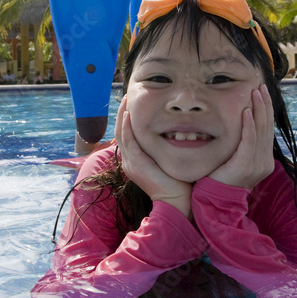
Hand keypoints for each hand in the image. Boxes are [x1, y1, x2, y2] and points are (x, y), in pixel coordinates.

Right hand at [115, 96, 192, 217]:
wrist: (176, 200)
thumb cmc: (176, 181)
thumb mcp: (166, 160)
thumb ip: (163, 147)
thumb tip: (172, 131)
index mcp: (134, 160)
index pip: (126, 135)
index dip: (126, 119)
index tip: (131, 105)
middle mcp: (128, 161)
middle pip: (120, 132)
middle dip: (121, 113)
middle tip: (127, 97)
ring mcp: (130, 163)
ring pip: (121, 134)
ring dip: (122, 116)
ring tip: (126, 100)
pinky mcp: (136, 164)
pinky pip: (128, 141)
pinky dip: (126, 127)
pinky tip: (128, 115)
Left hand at [208, 83, 274, 189]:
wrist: (216, 200)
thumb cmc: (222, 178)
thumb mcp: (237, 160)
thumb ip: (243, 146)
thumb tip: (243, 125)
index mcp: (264, 160)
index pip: (268, 130)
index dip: (266, 110)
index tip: (262, 93)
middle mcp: (264, 162)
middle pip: (266, 127)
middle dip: (264, 105)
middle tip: (260, 87)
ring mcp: (257, 164)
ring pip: (260, 131)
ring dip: (258, 109)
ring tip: (255, 93)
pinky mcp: (245, 165)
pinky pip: (249, 141)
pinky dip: (248, 126)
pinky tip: (247, 112)